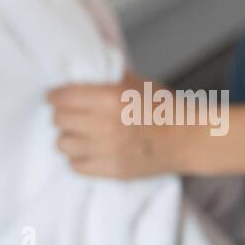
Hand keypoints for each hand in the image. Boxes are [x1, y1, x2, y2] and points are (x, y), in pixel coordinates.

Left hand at [47, 69, 180, 178]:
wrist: (190, 139)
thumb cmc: (165, 107)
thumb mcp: (136, 82)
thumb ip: (108, 78)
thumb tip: (82, 73)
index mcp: (109, 98)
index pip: (63, 97)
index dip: (55, 96)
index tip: (55, 97)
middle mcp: (104, 125)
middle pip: (59, 120)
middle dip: (63, 115)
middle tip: (71, 114)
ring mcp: (107, 151)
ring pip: (63, 144)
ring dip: (69, 137)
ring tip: (79, 133)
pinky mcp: (112, 171)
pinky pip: (76, 166)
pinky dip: (79, 157)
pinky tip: (88, 150)